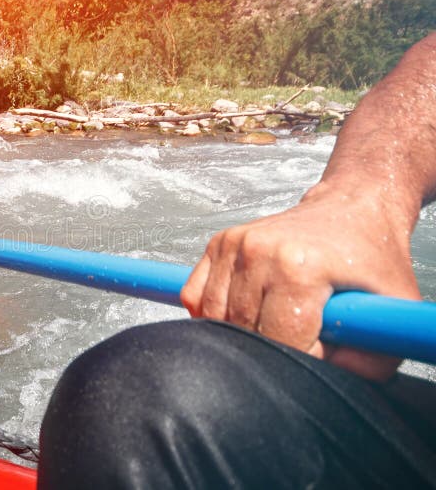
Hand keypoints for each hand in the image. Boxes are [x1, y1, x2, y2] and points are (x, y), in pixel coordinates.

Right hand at [180, 181, 420, 380]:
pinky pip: (195, 296)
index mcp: (300, 267)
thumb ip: (366, 359)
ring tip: (274, 321)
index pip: (280, 340)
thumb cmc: (370, 258)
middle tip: (300, 335)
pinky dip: (212, 314)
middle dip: (271, 346)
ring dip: (240, 332)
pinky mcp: (219, 243)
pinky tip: (242, 311)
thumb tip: (321, 380)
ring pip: (215, 318)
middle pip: (244, 332)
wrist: (350, 208)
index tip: (321, 345)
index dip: (302, 356)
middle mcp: (259, 252)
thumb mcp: (393, 308)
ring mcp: (234, 245)